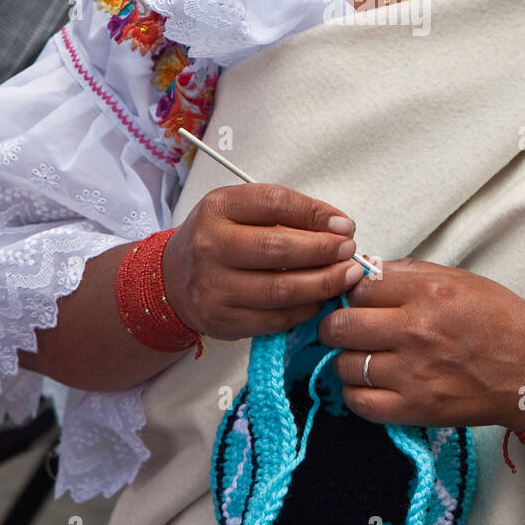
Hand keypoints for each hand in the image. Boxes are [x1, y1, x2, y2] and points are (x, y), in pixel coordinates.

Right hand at [161, 184, 363, 341]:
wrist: (174, 279)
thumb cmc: (219, 239)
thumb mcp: (241, 211)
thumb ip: (285, 213)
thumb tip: (338, 226)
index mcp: (218, 208)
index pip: (275, 203)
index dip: (315, 214)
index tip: (344, 224)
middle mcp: (210, 246)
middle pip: (279, 248)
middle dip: (324, 251)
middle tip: (349, 251)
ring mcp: (213, 287)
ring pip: (280, 289)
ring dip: (323, 283)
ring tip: (346, 276)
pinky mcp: (222, 320)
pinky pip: (275, 319)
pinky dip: (305, 310)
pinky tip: (321, 299)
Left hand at [316, 258, 524, 431]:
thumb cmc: (501, 321)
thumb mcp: (460, 280)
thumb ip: (410, 275)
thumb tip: (366, 272)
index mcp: (427, 292)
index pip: (357, 286)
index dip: (350, 291)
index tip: (356, 298)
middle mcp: (415, 331)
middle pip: (339, 326)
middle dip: (336, 325)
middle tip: (347, 328)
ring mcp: (412, 373)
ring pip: (343, 365)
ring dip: (347, 360)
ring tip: (363, 357)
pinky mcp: (415, 409)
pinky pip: (359, 403)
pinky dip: (356, 393)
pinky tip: (370, 383)